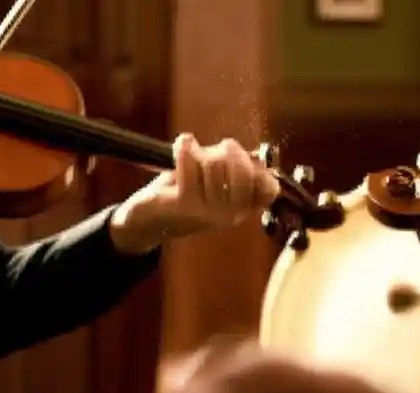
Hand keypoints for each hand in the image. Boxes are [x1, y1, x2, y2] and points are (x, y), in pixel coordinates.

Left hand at [110, 134, 280, 253]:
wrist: (149, 217)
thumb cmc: (187, 192)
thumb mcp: (218, 181)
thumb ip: (239, 168)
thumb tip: (259, 157)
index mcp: (243, 210)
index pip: (269, 187)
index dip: (255, 166)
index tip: (236, 160)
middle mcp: (230, 215)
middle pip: (242, 167)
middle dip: (228, 151)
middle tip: (214, 153)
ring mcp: (208, 212)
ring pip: (215, 162)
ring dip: (201, 153)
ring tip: (191, 160)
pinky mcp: (184, 204)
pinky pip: (190, 161)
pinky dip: (183, 148)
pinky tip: (179, 150)